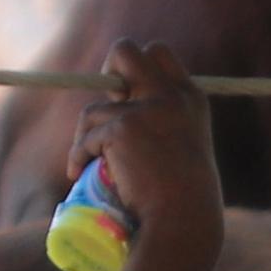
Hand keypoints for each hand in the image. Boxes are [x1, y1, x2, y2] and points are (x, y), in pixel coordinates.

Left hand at [69, 41, 226, 270]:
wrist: (183, 219)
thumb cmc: (185, 194)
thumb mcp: (182, 144)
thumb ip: (161, 118)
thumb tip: (116, 99)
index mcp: (191, 98)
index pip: (159, 53)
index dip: (137, 66)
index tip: (129, 92)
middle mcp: (172, 96)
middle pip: (125, 51)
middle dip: (108, 69)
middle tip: (107, 102)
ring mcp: (146, 110)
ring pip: (95, 108)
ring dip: (87, 134)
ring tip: (95, 162)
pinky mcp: (122, 128)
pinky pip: (85, 137)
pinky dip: (79, 156)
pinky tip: (81, 173)